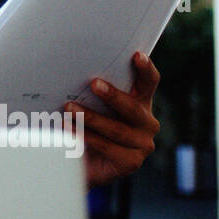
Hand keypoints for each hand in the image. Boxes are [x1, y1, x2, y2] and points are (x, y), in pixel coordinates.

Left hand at [65, 52, 160, 188]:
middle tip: (93, 83)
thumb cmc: (86, 125)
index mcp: (141, 102)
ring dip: (91, 117)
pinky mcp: (131, 162)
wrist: (81, 162)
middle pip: (133, 107)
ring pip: (117, 129)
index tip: (136, 55)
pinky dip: (86, 136)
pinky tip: (70, 129)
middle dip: (113, 95)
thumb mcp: (92, 104)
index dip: (145, 69)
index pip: (149, 82)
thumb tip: (73, 70)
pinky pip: (107, 146)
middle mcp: (147, 122)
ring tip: (69, 108)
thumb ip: (93, 91)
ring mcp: (142, 144)